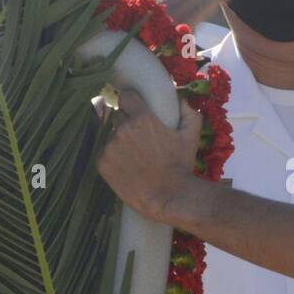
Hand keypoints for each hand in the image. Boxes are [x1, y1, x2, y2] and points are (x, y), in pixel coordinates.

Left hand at [96, 89, 202, 221]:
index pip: (126, 96)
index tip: (133, 107)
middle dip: (126, 124)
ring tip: (134, 157)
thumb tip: (181, 100)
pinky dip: (112, 159)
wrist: (169, 197)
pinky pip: (104, 154)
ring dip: (119, 142)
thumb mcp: (191, 137)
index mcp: (142, 118)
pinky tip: (126, 168)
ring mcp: (110, 147)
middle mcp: (123, 129)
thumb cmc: (181, 166)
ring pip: (110, 137)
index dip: (130, 101)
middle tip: (138, 139)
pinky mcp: (102, 163)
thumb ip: (189, 114)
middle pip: (117, 116)